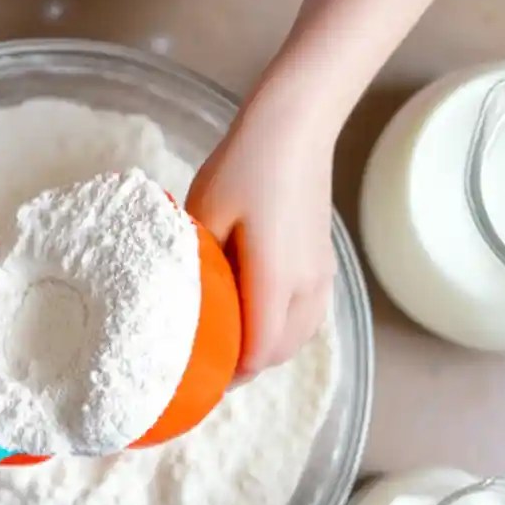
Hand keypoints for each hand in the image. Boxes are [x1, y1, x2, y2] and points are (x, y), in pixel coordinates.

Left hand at [186, 92, 335, 380]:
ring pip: (298, 337)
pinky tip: (257, 316)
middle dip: (245, 367)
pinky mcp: (325, 262)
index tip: (196, 378)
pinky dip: (284, 329)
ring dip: (266, 349)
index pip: (256, 353)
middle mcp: (307, 285)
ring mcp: (321, 274)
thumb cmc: (243, 166)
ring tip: (228, 344)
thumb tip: (180, 301)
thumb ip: (196, 265)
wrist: (295, 127)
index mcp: (275, 280)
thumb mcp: (203, 215)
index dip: (228, 375)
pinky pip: (309, 315)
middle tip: (205, 364)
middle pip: (279, 352)